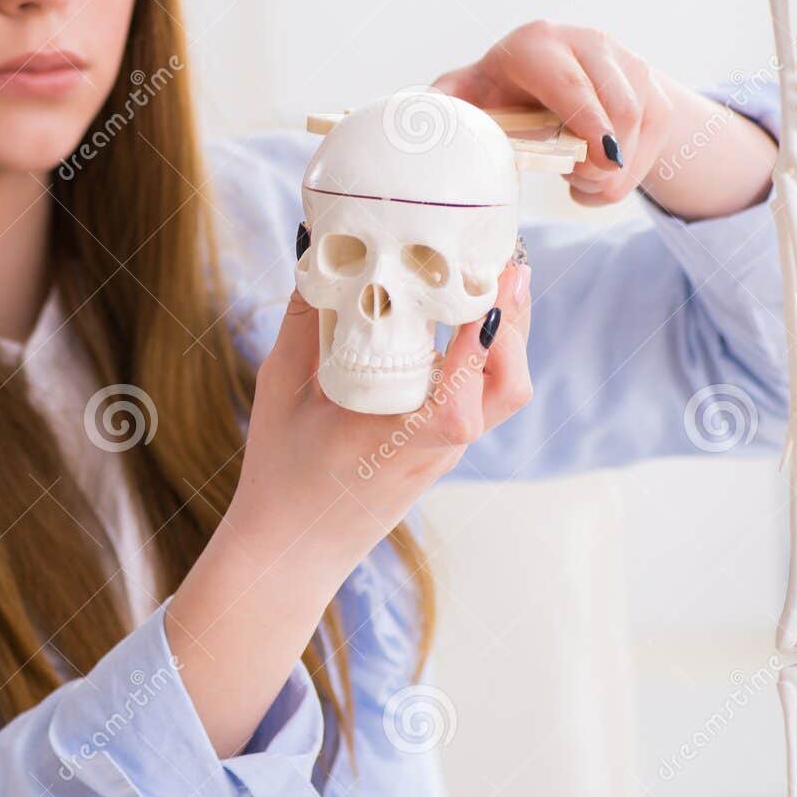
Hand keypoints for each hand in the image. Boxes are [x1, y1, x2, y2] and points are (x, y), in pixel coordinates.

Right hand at [232, 256, 533, 567]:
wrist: (292, 550)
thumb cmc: (282, 473)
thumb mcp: (281, 388)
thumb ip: (304, 319)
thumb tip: (316, 247)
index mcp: (396, 439)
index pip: (462, 398)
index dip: (483, 343)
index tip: (490, 290)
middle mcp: (435, 447)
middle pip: (506, 389)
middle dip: (515, 325)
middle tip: (509, 265)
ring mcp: (445, 451)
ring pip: (502, 393)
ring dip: (509, 336)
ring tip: (498, 280)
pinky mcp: (442, 448)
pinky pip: (482, 396)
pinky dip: (489, 353)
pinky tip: (472, 317)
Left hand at [433, 21, 777, 217]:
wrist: (556, 87)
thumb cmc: (500, 94)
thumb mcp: (468, 95)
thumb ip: (443, 106)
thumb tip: (414, 119)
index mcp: (536, 43)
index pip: (568, 80)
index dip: (584, 117)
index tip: (594, 154)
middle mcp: (588, 42)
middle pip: (617, 108)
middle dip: (602, 157)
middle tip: (577, 180)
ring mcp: (628, 63)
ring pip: (637, 129)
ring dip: (611, 170)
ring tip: (576, 176)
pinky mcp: (655, 90)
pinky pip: (649, 145)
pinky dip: (624, 177)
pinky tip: (592, 179)